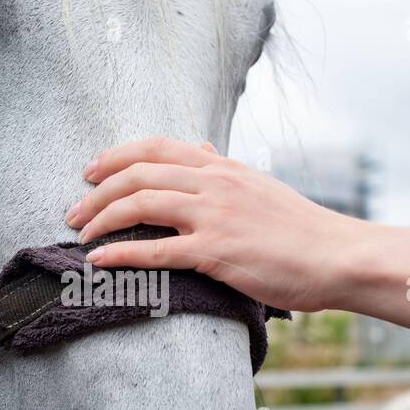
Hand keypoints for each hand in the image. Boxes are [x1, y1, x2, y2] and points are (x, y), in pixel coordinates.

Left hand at [66, 136, 355, 311]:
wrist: (337, 255)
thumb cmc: (300, 228)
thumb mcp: (259, 185)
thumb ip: (223, 168)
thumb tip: (198, 148)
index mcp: (221, 167)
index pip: (155, 147)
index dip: (114, 156)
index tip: (89, 172)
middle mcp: (214, 183)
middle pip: (138, 173)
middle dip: (97, 192)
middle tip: (73, 212)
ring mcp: (214, 216)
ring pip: (141, 205)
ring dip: (101, 219)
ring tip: (80, 236)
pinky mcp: (216, 252)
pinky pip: (157, 250)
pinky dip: (121, 254)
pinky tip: (99, 263)